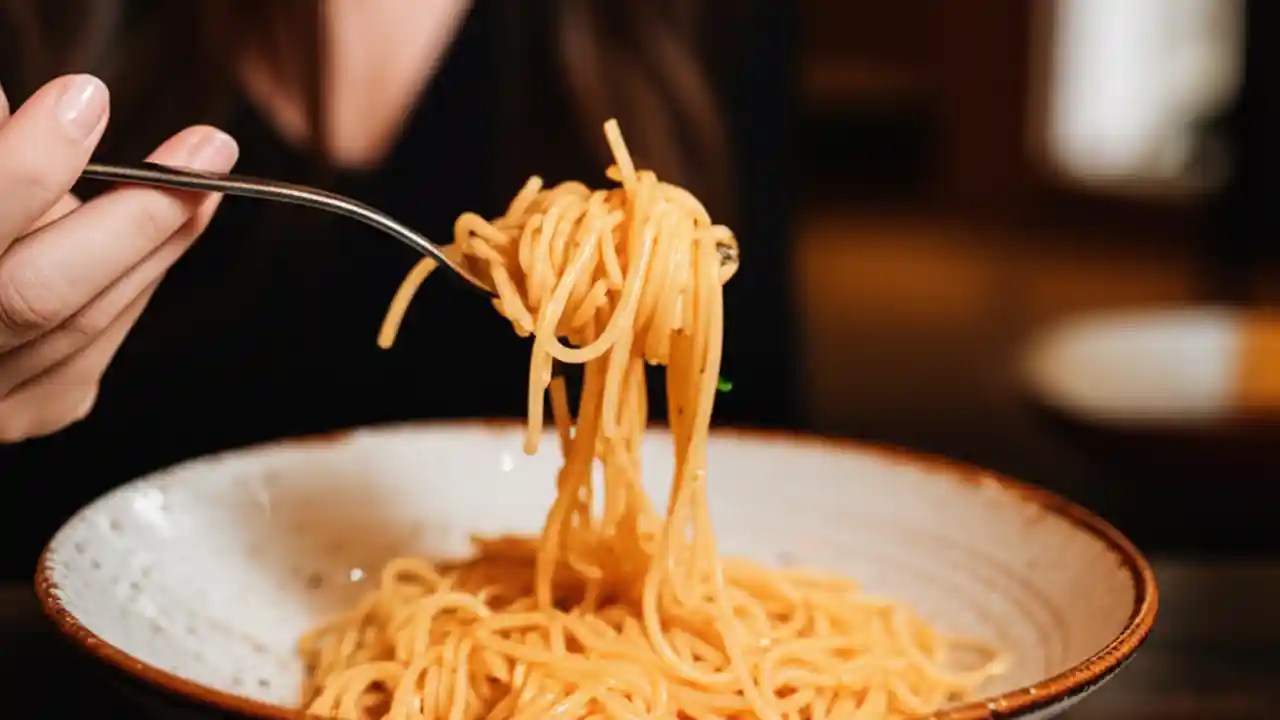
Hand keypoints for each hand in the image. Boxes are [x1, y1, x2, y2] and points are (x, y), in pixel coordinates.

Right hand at [0, 75, 238, 442]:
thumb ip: (3, 158)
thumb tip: (54, 109)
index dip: (28, 167)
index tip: (86, 97)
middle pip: (40, 293)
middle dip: (135, 216)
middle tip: (208, 149)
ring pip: (84, 321)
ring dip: (157, 245)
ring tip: (207, 176)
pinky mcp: (31, 412)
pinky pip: (99, 343)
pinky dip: (134, 281)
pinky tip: (168, 234)